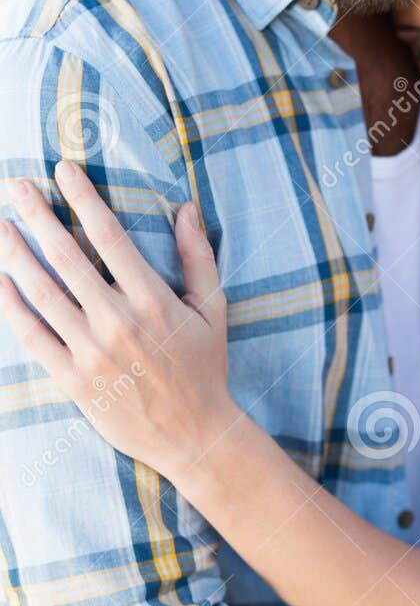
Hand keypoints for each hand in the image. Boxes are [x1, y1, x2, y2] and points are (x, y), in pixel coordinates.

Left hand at [0, 162, 234, 482]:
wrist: (194, 435)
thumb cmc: (204, 368)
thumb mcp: (213, 309)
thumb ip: (198, 256)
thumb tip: (185, 207)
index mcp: (154, 300)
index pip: (111, 237)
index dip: (84, 199)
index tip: (64, 170)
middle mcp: (118, 322)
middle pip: (67, 257)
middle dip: (39, 216)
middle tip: (17, 186)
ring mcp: (92, 352)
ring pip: (43, 293)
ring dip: (16, 255)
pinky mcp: (73, 380)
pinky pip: (33, 337)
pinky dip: (11, 307)